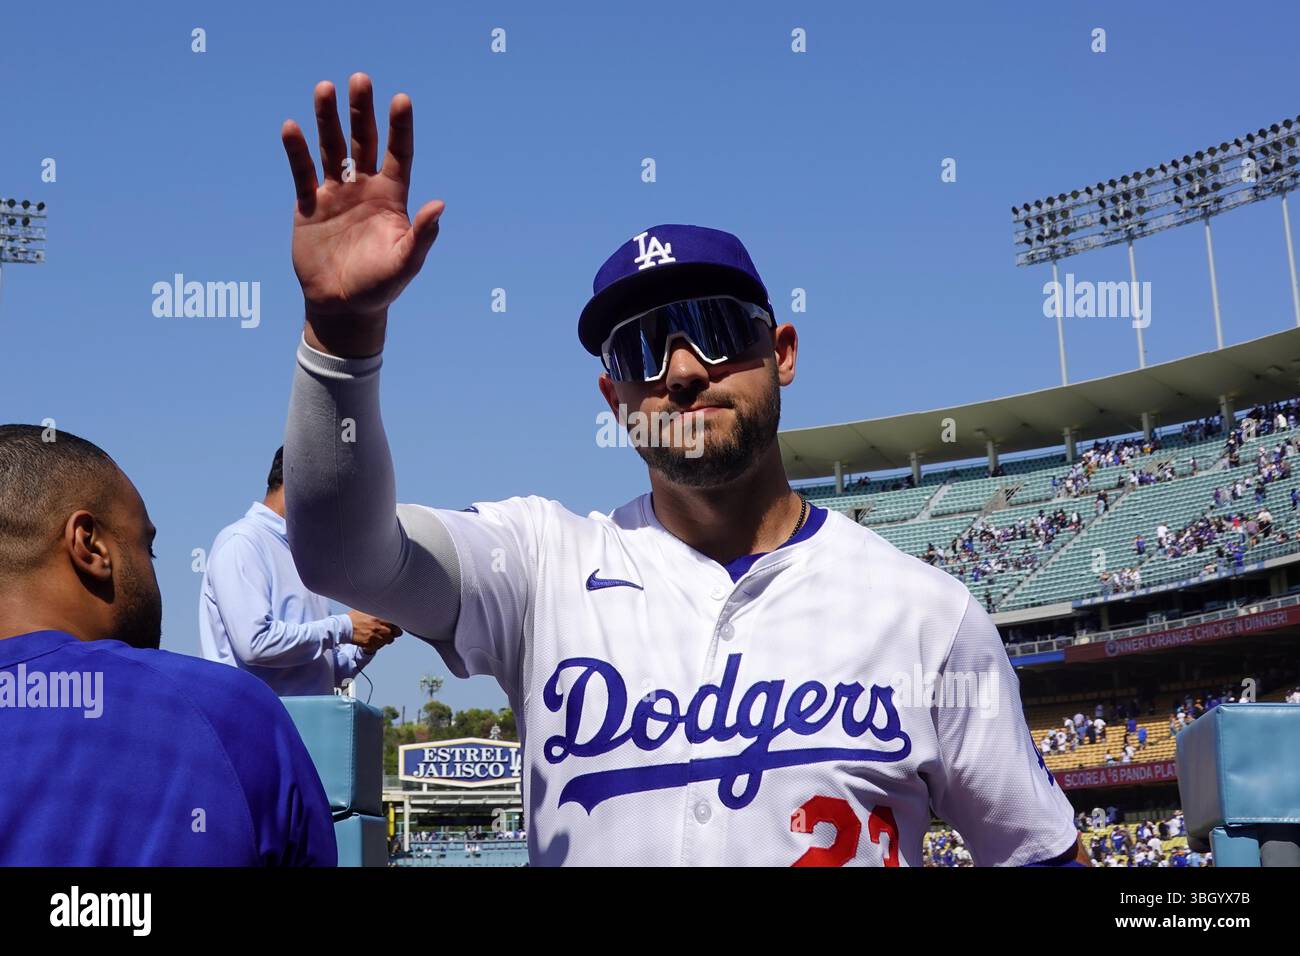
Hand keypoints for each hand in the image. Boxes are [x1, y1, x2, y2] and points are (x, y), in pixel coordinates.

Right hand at [281, 72, 444, 356]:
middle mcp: (365, 188)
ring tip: (324, 88)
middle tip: (360, 79)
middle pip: (364, 141)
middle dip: (362, 112)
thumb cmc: (380, 286)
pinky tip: (292, 127)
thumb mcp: (406, 263)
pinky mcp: (309, 204)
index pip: (399, 154)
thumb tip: (440, 205)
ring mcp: (336, 194)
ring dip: (327, 119)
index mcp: (392, 197)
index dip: (400, 127)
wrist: (343, 306)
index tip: (401, 98)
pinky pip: (302, 172)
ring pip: (331, 148)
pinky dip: (296, 150)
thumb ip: (422, 235)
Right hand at [346, 610, 401, 652]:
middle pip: (397, 632)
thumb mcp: (366, 609)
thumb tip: (386, 607)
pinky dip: (378, 644)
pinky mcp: (371, 644)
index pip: (398, 622)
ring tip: (379, 635)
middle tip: (389, 631)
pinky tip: (372, 639)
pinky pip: (380, 646)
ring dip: (386, 638)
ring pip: (389, 640)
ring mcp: (376, 636)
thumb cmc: (354, 617)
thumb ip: (378, 609)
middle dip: (394, 632)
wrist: (343, 627)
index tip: (396, 624)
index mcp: (380, 616)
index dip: (398, 624)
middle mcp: (380, 627)